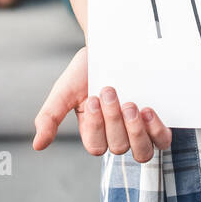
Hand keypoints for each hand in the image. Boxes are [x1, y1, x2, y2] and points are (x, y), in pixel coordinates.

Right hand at [32, 45, 171, 161]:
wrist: (111, 49)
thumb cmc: (86, 71)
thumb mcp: (64, 92)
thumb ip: (49, 117)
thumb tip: (38, 145)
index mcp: (94, 134)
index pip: (96, 147)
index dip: (95, 126)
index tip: (91, 97)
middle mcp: (117, 137)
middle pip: (118, 148)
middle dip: (113, 120)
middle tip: (109, 91)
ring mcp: (139, 131)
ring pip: (141, 152)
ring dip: (136, 130)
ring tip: (130, 104)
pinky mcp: (156, 123)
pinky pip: (162, 141)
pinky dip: (157, 131)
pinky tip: (148, 111)